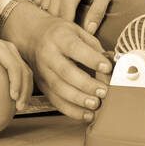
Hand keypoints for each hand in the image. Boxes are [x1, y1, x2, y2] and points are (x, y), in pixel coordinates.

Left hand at [0, 32, 34, 110]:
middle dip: (24, 90)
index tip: (13, 97)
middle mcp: (10, 49)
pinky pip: (22, 72)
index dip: (16, 82)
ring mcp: (13, 53)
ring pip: (26, 72)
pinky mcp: (12, 57)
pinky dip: (23, 85)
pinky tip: (19, 97)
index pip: (13, 66)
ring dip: (26, 89)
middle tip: (20, 107)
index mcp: (0, 48)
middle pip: (24, 71)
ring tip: (21, 106)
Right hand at [10, 2, 112, 121]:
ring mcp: (43, 71)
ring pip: (59, 89)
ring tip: (96, 104)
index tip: (107, 67)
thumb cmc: (60, 34)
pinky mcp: (42, 85)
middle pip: (66, 71)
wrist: (32, 36)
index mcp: (59, 37)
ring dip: (79, 100)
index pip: (75, 48)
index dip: (91, 59)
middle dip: (86, 84)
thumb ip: (94, 48)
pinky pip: (55, 101)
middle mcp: (48, 55)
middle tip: (104, 92)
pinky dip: (72, 110)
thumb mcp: (78, 31)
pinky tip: (86, 114)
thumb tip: (112, 65)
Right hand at [33, 0, 118, 34]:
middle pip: (51, 17)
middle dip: (58, 31)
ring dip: (48, 22)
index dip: (69, 35)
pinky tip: (46, 21)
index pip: (64, 21)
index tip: (75, 44)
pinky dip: (40, 11)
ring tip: (56, 34)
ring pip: (42, 10)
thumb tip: (89, 32)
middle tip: (65, 42)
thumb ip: (97, 12)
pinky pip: (38, 0)